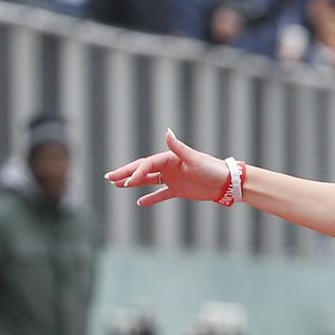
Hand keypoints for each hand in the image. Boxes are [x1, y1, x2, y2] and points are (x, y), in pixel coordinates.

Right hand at [106, 129, 227, 206]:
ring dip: (134, 183)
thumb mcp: (194, 158)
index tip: (128, 183)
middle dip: (126, 174)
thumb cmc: (211, 168)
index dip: (137, 172)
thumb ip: (178, 147)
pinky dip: (151, 198)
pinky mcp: (178, 190)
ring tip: (117, 185)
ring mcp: (172, 179)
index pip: (148, 164)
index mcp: (170, 158)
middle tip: (109, 177)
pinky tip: (139, 202)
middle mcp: (169, 167)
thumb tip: (167, 131)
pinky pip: (160, 194)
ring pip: (148, 181)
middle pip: (143, 170)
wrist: (226, 182)